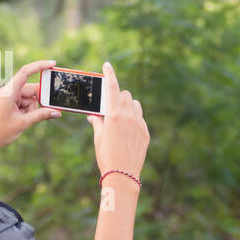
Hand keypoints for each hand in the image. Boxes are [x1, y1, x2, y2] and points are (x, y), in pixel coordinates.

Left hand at [0, 59, 61, 159]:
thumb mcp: (23, 123)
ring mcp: (9, 98)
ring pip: (30, 99)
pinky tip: (22, 121)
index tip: (54, 64)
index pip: (25, 72)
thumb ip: (41, 115)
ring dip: (32, 110)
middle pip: (31, 89)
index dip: (40, 66)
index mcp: (8, 92)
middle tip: (47, 110)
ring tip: (23, 121)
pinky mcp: (10, 104)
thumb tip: (57, 112)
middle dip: (39, 101)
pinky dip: (28, 112)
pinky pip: (25, 104)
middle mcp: (9, 92)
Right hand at [87, 61, 148, 185]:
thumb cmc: (106, 156)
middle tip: (110, 106)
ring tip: (120, 118)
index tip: (107, 65)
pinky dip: (134, 119)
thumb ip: (97, 122)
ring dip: (128, 106)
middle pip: (125, 95)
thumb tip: (94, 115)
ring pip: (135, 105)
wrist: (123, 175)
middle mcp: (129, 116)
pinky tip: (127, 132)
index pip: (112, 88)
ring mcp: (140, 124)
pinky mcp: (146, 133)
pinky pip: (140, 119)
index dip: (109, 74)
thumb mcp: (98, 138)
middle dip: (118, 96)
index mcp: (114, 115)